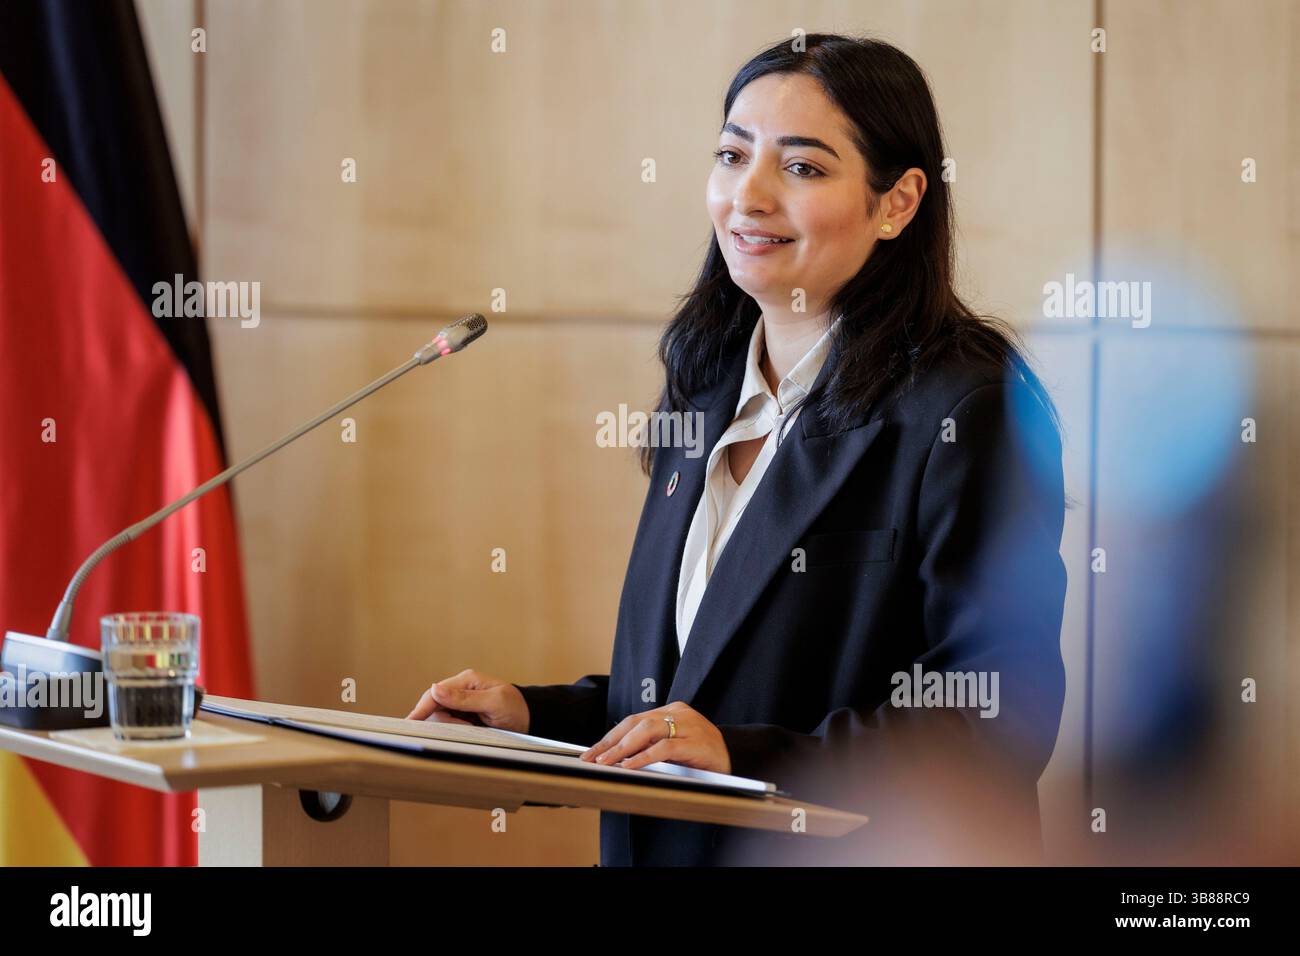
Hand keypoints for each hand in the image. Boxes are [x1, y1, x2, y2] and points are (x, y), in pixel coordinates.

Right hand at [404, 669, 529, 733]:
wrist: (531, 718)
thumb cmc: (516, 708)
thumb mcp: (494, 702)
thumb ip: (464, 698)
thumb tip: (435, 689)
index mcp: (467, 680)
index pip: (436, 693)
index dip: (422, 708)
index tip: (410, 722)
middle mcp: (461, 689)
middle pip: (436, 707)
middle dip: (445, 721)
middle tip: (466, 727)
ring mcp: (462, 703)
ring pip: (441, 717)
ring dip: (452, 726)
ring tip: (473, 728)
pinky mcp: (465, 715)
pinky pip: (450, 723)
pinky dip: (455, 730)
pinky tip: (467, 731)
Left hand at [580, 701, 730, 773]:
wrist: (738, 762)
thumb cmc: (703, 757)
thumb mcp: (673, 748)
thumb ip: (651, 746)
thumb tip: (616, 757)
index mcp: (673, 711)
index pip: (634, 721)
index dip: (611, 737)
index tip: (591, 751)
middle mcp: (680, 713)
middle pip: (637, 723)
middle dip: (611, 742)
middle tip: (592, 758)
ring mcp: (690, 726)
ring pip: (648, 731)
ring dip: (623, 748)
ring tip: (607, 762)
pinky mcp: (697, 743)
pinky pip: (665, 748)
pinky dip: (644, 757)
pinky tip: (630, 766)